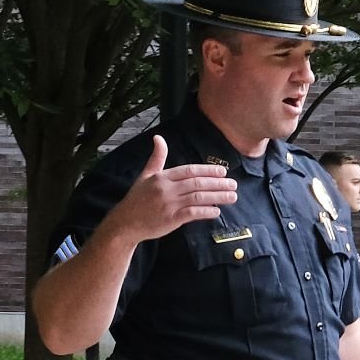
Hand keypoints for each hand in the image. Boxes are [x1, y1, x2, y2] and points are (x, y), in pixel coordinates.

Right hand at [104, 135, 238, 245]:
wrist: (125, 222)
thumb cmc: (137, 198)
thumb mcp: (145, 175)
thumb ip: (156, 158)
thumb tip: (158, 137)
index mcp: (161, 177)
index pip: (189, 170)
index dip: (207, 170)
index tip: (223, 171)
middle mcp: (166, 189)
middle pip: (197, 183)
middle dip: (217, 183)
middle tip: (233, 184)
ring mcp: (169, 204)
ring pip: (198, 198)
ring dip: (217, 197)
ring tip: (232, 196)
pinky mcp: (171, 219)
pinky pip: (192, 213)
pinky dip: (206, 212)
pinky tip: (217, 211)